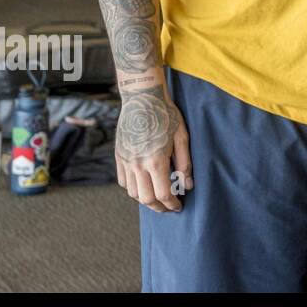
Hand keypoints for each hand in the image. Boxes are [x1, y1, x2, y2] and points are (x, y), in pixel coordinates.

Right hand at [115, 79, 190, 213]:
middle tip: (169, 207)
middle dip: (159, 207)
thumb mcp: (182, 137)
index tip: (179, 207)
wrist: (142, 98)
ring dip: (145, 200)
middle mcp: (138, 164)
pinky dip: (133, 189)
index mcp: (156, 160)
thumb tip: (188, 186)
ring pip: (133, 193)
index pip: (163, 194)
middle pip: (146, 198)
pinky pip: (123, 181)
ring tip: (158, 199)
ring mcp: (126, 161)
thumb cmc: (166, 115)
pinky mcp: (119, 156)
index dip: (172, 204)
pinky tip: (144, 186)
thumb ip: (185, 164)